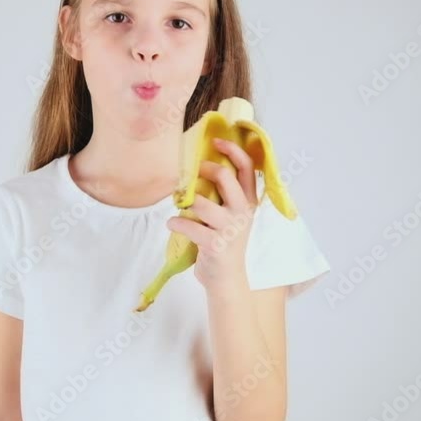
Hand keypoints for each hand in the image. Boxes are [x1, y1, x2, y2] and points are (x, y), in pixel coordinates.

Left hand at [167, 137, 258, 297]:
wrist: (226, 279)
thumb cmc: (223, 242)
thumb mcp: (231, 216)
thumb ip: (223, 194)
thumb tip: (200, 166)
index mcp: (248, 201)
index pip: (248, 168)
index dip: (233, 150)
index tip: (217, 141)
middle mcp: (242, 212)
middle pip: (224, 177)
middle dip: (204, 170)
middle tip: (191, 173)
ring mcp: (230, 228)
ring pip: (201, 202)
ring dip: (184, 202)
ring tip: (178, 206)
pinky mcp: (214, 244)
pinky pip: (187, 225)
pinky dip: (175, 223)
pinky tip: (172, 225)